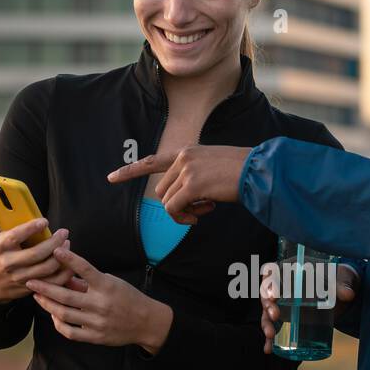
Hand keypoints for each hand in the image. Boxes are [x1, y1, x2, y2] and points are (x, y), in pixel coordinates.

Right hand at [0, 203, 84, 302]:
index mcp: (0, 247)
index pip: (15, 237)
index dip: (31, 228)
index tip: (44, 221)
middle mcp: (9, 263)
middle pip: (36, 254)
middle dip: (54, 242)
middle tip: (63, 233)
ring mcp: (20, 277)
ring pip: (46, 269)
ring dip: (60, 256)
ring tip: (67, 244)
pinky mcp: (30, 287)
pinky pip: (51, 282)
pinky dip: (63, 272)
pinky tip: (68, 261)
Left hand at [25, 246, 172, 349]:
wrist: (146, 322)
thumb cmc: (128, 298)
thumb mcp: (111, 283)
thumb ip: (88, 282)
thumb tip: (65, 275)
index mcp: (106, 286)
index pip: (84, 269)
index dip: (69, 259)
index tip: (55, 251)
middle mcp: (100, 304)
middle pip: (65, 295)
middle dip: (45, 287)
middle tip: (30, 280)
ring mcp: (97, 322)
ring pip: (64, 314)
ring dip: (47, 304)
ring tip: (37, 296)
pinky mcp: (95, 336)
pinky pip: (70, 332)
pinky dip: (58, 324)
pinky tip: (53, 316)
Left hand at [106, 145, 252, 223]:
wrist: (258, 169)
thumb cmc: (242, 172)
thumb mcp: (213, 168)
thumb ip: (194, 177)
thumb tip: (185, 201)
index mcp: (186, 152)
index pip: (151, 161)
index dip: (130, 171)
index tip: (111, 177)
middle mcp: (183, 158)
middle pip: (161, 191)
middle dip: (177, 206)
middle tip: (200, 209)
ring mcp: (186, 170)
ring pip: (167, 202)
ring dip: (183, 213)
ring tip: (205, 209)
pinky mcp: (192, 185)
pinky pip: (175, 209)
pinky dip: (185, 217)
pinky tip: (205, 212)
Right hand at [259, 261, 360, 353]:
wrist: (341, 292)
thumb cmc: (338, 279)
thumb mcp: (340, 280)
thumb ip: (342, 286)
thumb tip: (348, 295)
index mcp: (292, 271)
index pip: (273, 272)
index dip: (269, 282)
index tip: (273, 294)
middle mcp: (283, 286)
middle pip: (267, 294)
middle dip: (267, 305)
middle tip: (275, 315)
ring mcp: (283, 303)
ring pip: (268, 313)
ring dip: (266, 324)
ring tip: (270, 335)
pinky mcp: (287, 318)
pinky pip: (275, 327)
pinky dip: (270, 339)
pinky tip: (268, 349)